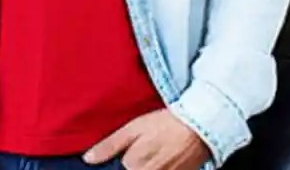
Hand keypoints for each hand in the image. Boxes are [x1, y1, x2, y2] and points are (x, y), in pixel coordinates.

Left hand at [83, 108, 210, 169]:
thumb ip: (110, 145)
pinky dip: (156, 168)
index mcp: (133, 166)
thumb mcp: (134, 127)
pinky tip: (159, 160)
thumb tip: (88, 159)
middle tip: (139, 152)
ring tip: (149, 155)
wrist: (201, 128)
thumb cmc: (167, 124)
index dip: (115, 164)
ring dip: (142, 166)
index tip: (120, 158)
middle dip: (130, 164)